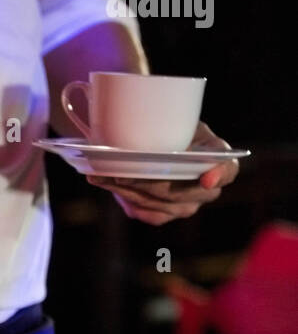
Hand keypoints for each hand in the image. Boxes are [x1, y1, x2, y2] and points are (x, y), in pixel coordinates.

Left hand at [85, 122, 239, 225]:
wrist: (157, 142)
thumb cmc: (173, 126)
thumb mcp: (180, 118)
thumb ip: (175, 126)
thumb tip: (151, 140)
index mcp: (219, 160)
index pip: (228, 170)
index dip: (219, 175)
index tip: (206, 178)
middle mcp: (207, 189)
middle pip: (182, 193)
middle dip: (151, 182)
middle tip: (127, 170)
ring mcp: (186, 206)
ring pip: (158, 204)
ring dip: (130, 189)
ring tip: (107, 173)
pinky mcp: (162, 215)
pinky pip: (144, 211)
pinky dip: (123, 196)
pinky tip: (104, 181)